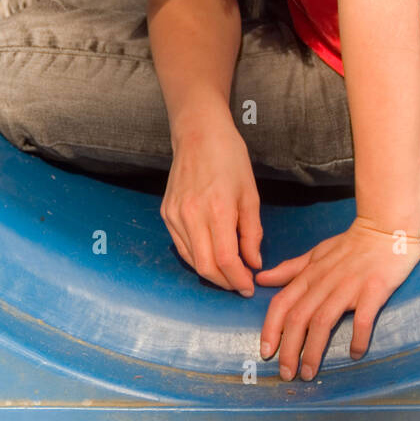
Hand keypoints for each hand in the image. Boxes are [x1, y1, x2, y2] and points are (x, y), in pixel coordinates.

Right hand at [161, 114, 262, 295]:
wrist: (198, 133)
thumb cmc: (229, 158)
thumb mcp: (250, 194)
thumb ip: (252, 232)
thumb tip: (253, 262)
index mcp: (217, 209)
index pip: (225, 259)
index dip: (238, 279)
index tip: (249, 287)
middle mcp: (191, 215)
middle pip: (205, 267)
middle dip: (224, 282)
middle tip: (240, 284)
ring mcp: (174, 215)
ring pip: (191, 260)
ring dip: (210, 273)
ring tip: (228, 272)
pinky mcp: (166, 213)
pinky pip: (181, 246)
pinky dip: (196, 257)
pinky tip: (210, 256)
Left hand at [255, 217, 419, 379]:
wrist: (386, 229)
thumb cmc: (350, 244)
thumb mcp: (316, 253)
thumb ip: (290, 269)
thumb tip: (262, 279)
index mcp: (310, 274)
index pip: (282, 303)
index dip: (271, 329)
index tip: (265, 353)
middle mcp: (324, 282)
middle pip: (298, 318)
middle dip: (288, 349)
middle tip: (286, 374)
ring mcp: (349, 286)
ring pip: (323, 322)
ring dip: (313, 350)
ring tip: (309, 373)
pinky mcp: (373, 290)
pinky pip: (363, 319)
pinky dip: (357, 338)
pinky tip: (355, 354)